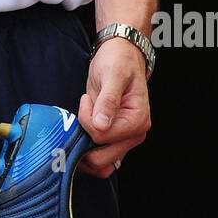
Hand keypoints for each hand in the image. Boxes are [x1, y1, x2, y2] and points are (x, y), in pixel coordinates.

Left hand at [77, 38, 150, 176]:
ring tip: (80, 121)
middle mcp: (133, 134)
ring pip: (100, 162)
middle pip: (102, 159)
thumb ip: (108, 100)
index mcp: (137, 120)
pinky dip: (86, 148)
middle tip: (81, 113)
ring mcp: (123, 138)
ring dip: (84, 148)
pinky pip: (98, 154)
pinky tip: (82, 127)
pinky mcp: (113, 137)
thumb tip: (101, 125)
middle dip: (84, 139)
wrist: (120, 55)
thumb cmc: (119, 61)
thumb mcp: (113, 75)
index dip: (87, 121)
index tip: (86, 100)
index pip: (103, 137)